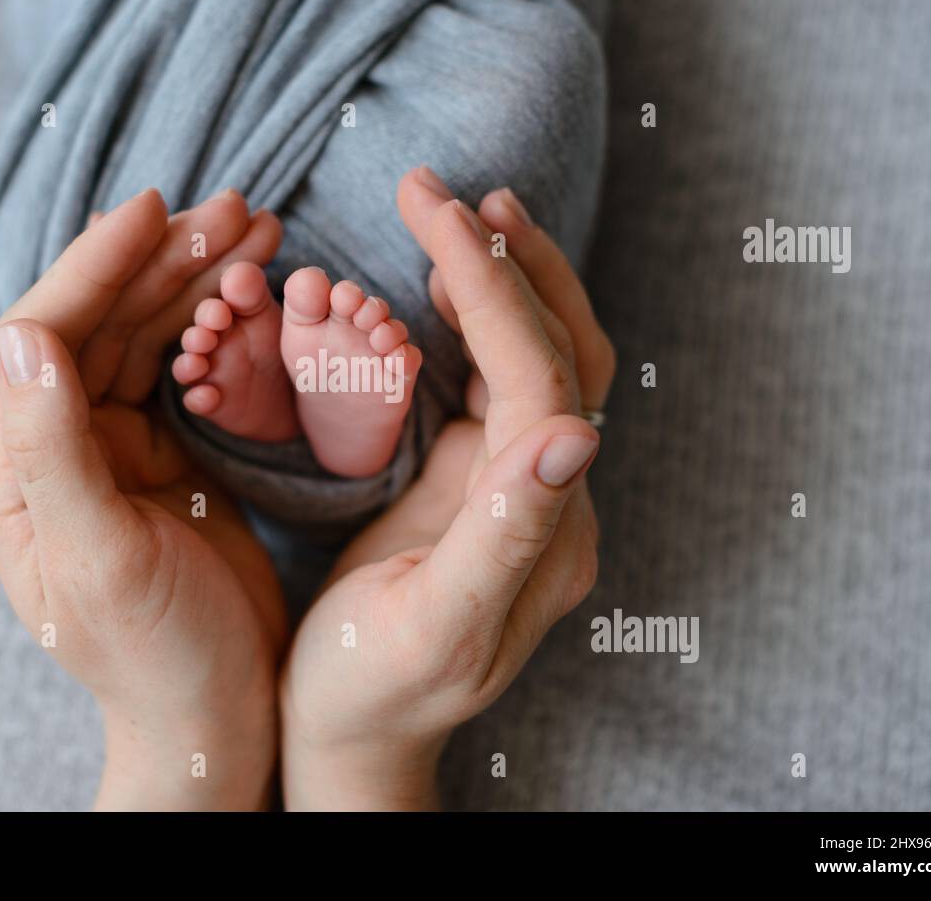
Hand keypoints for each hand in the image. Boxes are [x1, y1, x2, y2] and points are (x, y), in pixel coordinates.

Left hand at [0, 190, 287, 809]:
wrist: (218, 718)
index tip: (154, 211)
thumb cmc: (156, 656)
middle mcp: (54, 452)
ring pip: (142, 339)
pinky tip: (251, 293)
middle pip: (98, 324)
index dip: (92, 267)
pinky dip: (216, 327)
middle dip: (160, 261)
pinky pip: (182, 372)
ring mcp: (111, 454)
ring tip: (254, 228)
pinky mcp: (163, 461)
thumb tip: (22, 337)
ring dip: (193, 281)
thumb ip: (52, 451)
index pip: (42, 338)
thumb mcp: (101, 560)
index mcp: (16, 474)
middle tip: (233, 210)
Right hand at [279, 168, 615, 808]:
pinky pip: (502, 384)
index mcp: (541, 531)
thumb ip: (505, 534)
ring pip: (545, 360)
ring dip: (510, 281)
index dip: (493, 286)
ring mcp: (521, 493)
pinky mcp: (485, 489)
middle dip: (512, 262)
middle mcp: (551, 503)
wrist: (353, 737)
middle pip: (566, 353)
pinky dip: (480, 322)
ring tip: (461, 217)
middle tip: (447, 192)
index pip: (539, 376)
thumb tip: (577, 433)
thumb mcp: (432, 624)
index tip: (434, 209)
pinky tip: (446, 287)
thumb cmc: (369, 689)